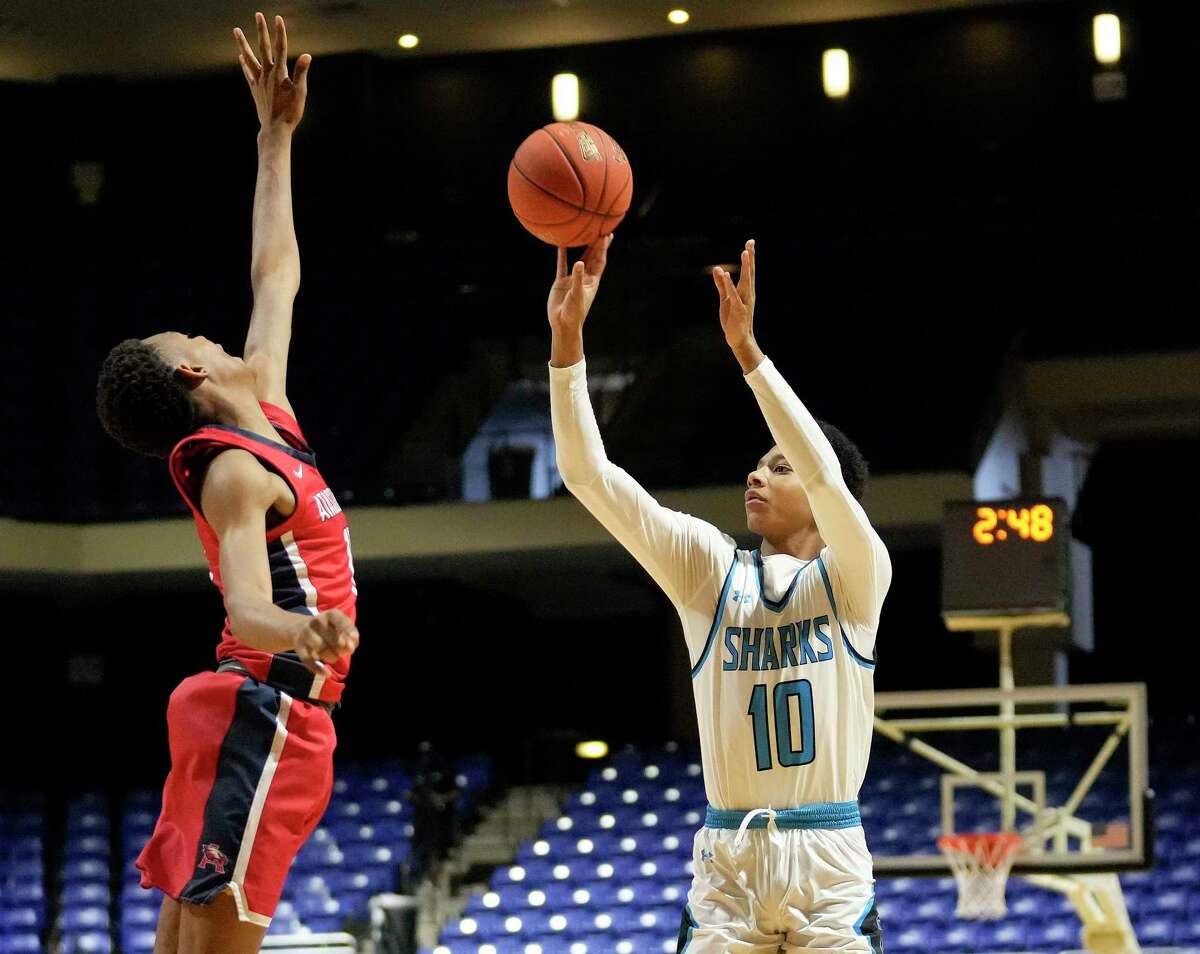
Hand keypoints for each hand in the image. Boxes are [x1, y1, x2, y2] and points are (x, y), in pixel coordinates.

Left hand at [234, 13, 310, 131]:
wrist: (275, 129)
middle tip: (258, 15)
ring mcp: (258, 81)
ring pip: (249, 57)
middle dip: (261, 30)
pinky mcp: (255, 89)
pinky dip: (244, 63)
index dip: (280, 32)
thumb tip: (306, 56)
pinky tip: (241, 56)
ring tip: (236, 30)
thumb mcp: (300, 93)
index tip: (278, 18)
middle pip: (263, 47)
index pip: (280, 48)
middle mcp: (266, 74)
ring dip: (243, 43)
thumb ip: (301, 73)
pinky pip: (248, 72)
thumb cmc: (290, 112)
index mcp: (279, 73)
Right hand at [292, 609, 358, 674]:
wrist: (300, 628)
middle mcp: (316, 622)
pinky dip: (319, 669)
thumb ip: (351, 636)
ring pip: (323, 650)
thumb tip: (350, 647)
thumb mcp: (342, 627)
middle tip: (342, 651)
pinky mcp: (299, 647)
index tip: (354, 638)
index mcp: (331, 614)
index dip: (349, 631)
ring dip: (333, 658)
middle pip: (335, 641)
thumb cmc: (329, 629)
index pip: (341, 621)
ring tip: (334, 657)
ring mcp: (306, 634)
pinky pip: (309, 660)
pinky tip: (327, 673)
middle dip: (342, 649)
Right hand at [547, 234, 612, 337]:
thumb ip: (577, 278)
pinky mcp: (561, 282)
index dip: (603, 248)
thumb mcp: (577, 294)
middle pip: (592, 257)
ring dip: (582, 247)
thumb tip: (579, 262)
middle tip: (600, 229)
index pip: (599, 261)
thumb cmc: (574, 312)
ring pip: (578, 259)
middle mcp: (584, 278)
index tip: (606, 235)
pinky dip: (562, 255)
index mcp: (592, 282)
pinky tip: (561, 245)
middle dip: (596, 244)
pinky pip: (562, 265)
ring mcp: (573, 279)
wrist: (562, 323)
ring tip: (584, 233)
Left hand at [713, 239, 755, 351]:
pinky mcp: (738, 309)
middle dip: (750, 257)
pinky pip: (734, 295)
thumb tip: (718, 269)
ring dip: (745, 267)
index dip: (749, 257)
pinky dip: (730, 285)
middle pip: (749, 272)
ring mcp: (745, 301)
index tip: (750, 242)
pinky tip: (728, 275)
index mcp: (745, 291)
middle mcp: (748, 294)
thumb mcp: (725, 299)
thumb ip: (721, 284)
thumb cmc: (733, 319)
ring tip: (745, 253)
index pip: (748, 271)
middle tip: (751, 242)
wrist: (739, 339)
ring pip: (745, 281)